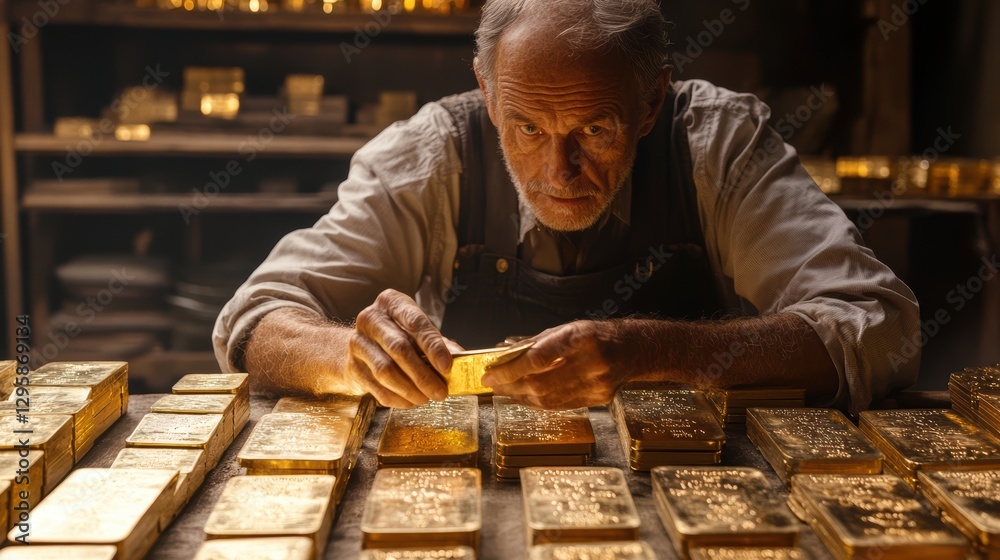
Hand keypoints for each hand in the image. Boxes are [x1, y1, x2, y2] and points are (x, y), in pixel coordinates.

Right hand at [344, 289, 451, 407]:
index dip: (432, 347)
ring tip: (426, 398)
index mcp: (392, 303)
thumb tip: (460, 360)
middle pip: (399, 349)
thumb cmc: (396, 337)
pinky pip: (377, 388)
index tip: (447, 367)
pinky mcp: (351, 366)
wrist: (359, 348)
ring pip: (386, 371)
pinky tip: (410, 401)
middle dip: (423, 375)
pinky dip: (397, 399)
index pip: (415, 323)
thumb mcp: (417, 333)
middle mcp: (371, 319)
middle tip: (440, 392)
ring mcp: (358, 342)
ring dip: (410, 390)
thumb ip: (438, 344)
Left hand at [482, 320, 630, 409]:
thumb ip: (537, 344)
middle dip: (511, 386)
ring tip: (506, 391)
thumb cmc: (596, 336)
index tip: (491, 374)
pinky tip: (527, 398)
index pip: (537, 358)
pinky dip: (540, 403)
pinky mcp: (599, 399)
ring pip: (549, 399)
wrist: (633, 349)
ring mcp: (597, 384)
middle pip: (541, 384)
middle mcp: (591, 362)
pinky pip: (561, 406)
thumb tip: (504, 357)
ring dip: (522, 397)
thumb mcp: (567, 329)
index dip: (510, 370)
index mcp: (581, 338)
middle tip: (494, 385)